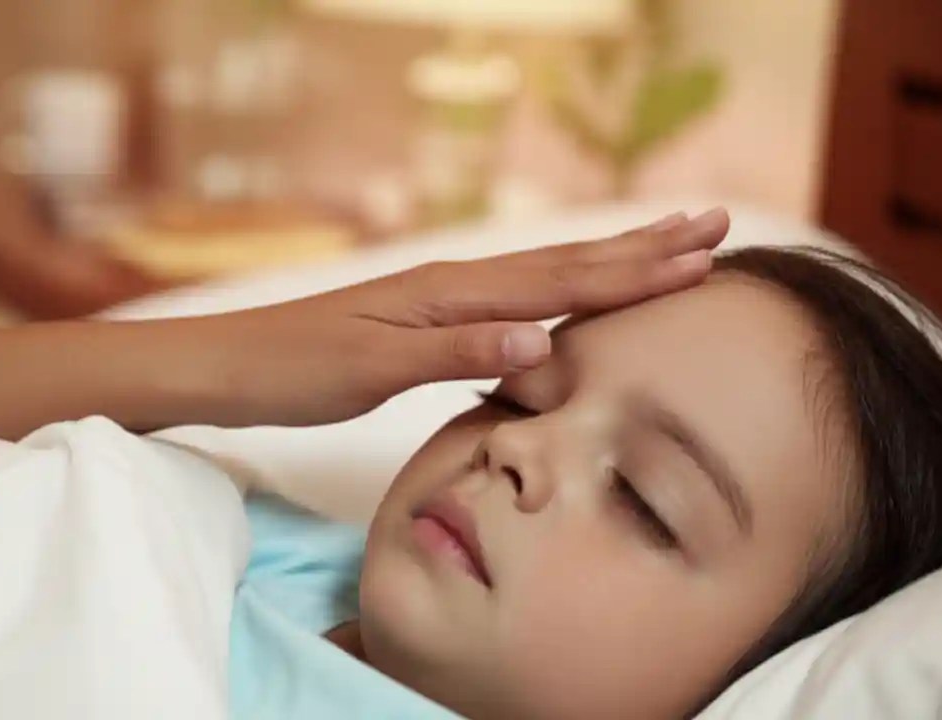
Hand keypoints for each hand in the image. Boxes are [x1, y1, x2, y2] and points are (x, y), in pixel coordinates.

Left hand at [186, 208, 729, 426]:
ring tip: (664, 241)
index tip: (702, 256)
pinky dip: (562, 286)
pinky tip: (570, 288)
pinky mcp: (425, 316)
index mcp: (450, 295)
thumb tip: (540, 340)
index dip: (636, 272)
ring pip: (545, 272)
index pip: (562, 282)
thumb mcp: (371, 369)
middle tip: (715, 227)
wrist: (226, 364)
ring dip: (611, 258)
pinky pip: (514, 294)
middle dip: (644, 248)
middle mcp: (454, 285)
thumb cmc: (292, 370)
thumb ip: (455, 353)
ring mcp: (441, 296)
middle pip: (567, 263)